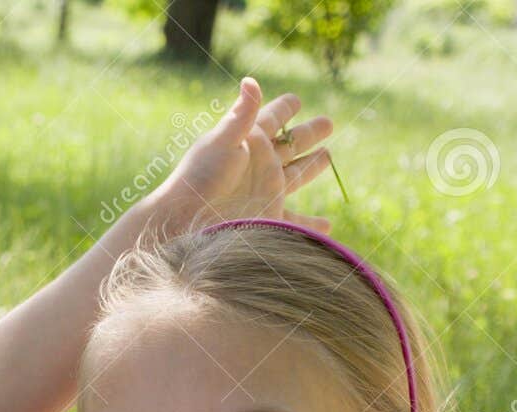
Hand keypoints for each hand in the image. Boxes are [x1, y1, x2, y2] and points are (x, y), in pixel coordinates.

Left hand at [154, 76, 333, 234]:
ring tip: (328, 157)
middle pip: (292, 144)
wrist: (187, 222)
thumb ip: (241, 114)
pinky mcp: (269, 216)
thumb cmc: (202, 178)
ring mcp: (266, 190)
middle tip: (329, 123)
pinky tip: (326, 225)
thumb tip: (251, 80)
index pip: (273, 117)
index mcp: (250, 141)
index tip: (296, 99)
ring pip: (297, 176)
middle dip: (310, 133)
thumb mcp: (223, 141)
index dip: (286, 108)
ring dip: (312, 167)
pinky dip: (311, 224)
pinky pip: (296, 220)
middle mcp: (260, 164)